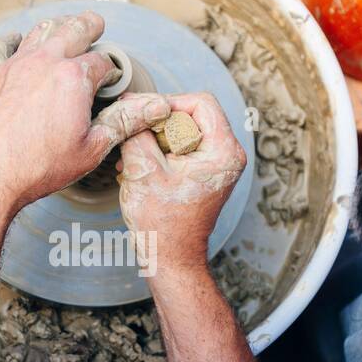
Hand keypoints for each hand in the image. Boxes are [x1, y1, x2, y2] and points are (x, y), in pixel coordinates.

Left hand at [0, 12, 168, 213]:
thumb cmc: (36, 167)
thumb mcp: (91, 148)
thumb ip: (123, 122)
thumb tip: (155, 107)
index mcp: (73, 78)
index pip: (102, 63)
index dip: (111, 70)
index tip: (111, 78)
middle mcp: (44, 62)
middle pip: (73, 30)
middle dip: (89, 26)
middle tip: (96, 23)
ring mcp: (15, 66)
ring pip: (40, 32)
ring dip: (56, 26)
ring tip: (63, 26)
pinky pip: (1, 46)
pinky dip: (12, 41)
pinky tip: (15, 42)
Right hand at [118, 92, 246, 272]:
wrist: (170, 259)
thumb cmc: (161, 223)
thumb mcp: (142, 169)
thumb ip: (138, 131)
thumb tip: (132, 106)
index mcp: (224, 151)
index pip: (200, 102)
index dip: (167, 102)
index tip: (141, 114)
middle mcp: (229, 155)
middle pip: (192, 115)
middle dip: (159, 123)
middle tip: (133, 134)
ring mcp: (219, 165)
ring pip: (184, 131)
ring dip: (156, 139)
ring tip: (133, 156)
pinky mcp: (207, 174)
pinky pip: (184, 149)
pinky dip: (161, 153)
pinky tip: (139, 166)